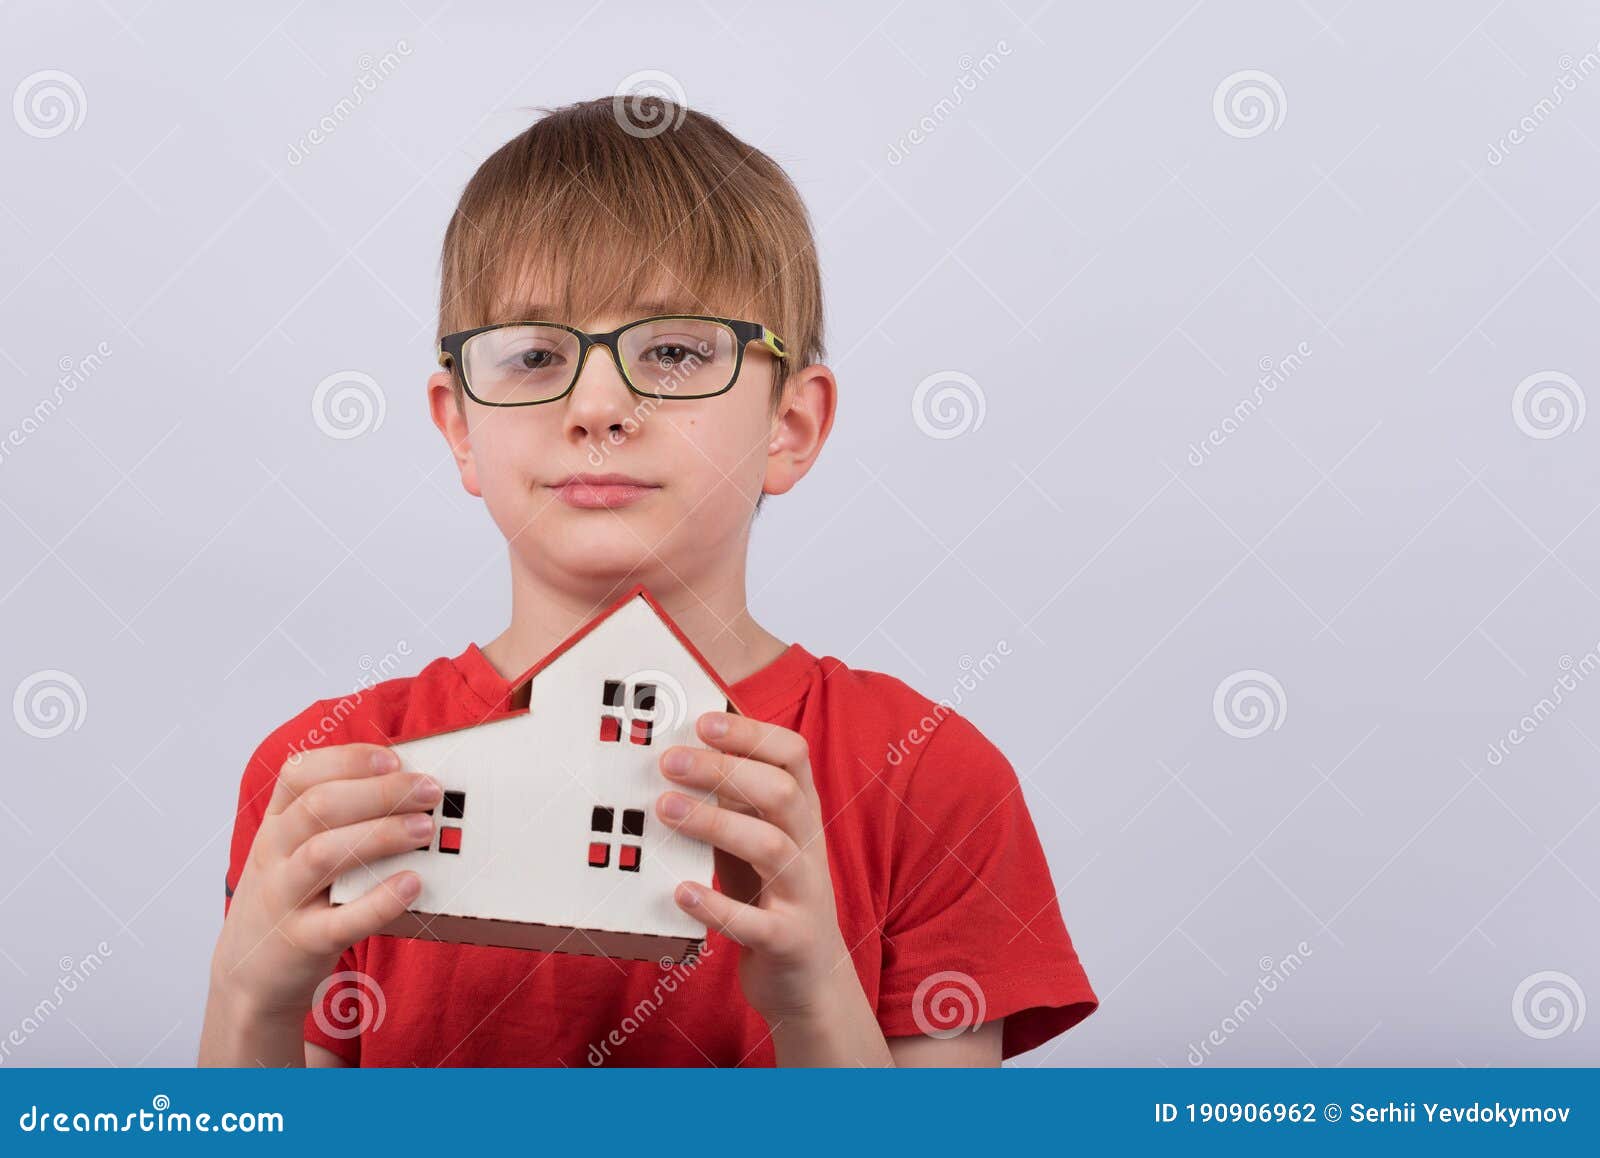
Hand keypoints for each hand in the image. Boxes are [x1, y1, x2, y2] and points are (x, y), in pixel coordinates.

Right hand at [208, 743, 438, 1023]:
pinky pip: (340, 920)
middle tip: (428, 791)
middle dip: (379, 792)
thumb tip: (410, 786)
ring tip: (425, 829)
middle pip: (318, 807)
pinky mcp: (302, 943)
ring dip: (380, 835)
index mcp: (275, 824)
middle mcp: (272, 855)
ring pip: (324, 854)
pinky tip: (412, 884)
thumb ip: (335, 819)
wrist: (248, 976)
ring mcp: (283, 899)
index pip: (298, 774)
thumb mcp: (292, 851)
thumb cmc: (291, 900)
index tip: (393, 758)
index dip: (346, 760)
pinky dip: (379, 901)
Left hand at [656, 712, 854, 1025]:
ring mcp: (803, 895)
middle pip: (780, 792)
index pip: (793, 755)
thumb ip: (734, 800)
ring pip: (771, 847)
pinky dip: (717, 906)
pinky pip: (756, 923)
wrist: (810, 979)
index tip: (703, 721)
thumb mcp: (759, 838)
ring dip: (715, 824)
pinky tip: (681, 893)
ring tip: (665, 810)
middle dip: (724, 771)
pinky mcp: (789, 941)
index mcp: (802, 813)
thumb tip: (682, 747)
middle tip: (668, 762)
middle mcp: (808, 847)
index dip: (751, 734)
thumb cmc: (771, 896)